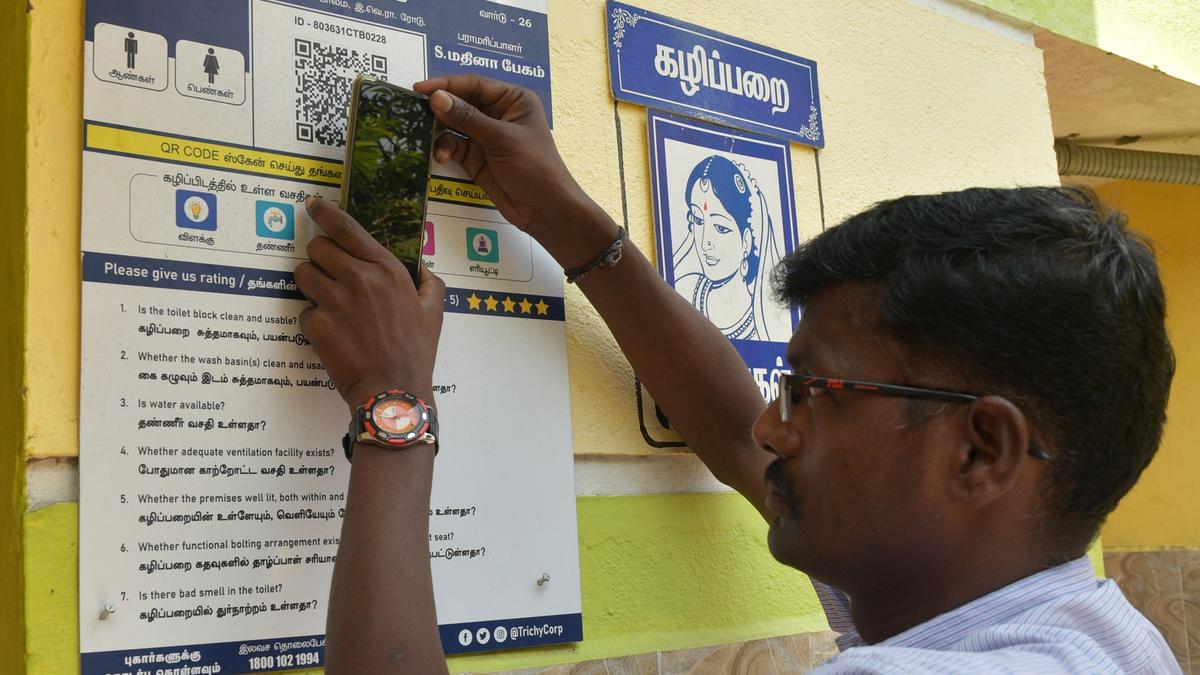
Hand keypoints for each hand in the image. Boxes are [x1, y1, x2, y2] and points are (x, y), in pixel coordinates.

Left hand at [294, 197, 444, 409]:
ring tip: (328, 303)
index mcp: (386, 269)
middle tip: (328, 273)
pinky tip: (333, 335)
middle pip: (317, 247)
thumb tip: (422, 270)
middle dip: (319, 257)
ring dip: (312, 285)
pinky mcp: (317, 324)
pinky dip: (313, 321)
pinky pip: (303, 311)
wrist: (394, 390)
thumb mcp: (434, 311)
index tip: (313, 205)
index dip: (324, 212)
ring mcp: (334, 301)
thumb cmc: (417, 352)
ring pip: (303, 274)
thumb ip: (430, 282)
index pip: (346, 227)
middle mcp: (358, 278)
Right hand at [413, 74, 616, 266]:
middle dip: (440, 108)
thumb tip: (437, 98)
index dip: (446, 84)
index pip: (474, 84)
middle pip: (461, 102)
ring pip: (454, 125)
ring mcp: (486, 136)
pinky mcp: (477, 158)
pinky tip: (441, 156)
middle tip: (416, 112)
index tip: (420, 89)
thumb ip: (467, 118)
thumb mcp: (500, 138)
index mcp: (513, 99)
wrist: (544, 209)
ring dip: (440, 131)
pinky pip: (454, 146)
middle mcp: (499, 113)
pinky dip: (445, 149)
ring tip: (428, 136)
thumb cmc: (533, 167)